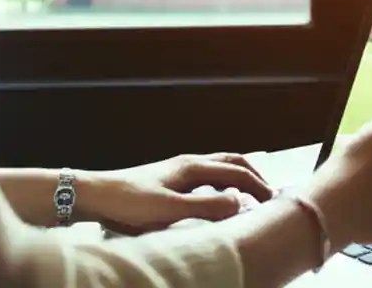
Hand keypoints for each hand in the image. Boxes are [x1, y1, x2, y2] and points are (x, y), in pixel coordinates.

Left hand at [75, 153, 273, 232]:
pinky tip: (217, 200)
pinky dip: (222, 185)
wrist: (96, 194)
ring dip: (239, 179)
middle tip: (269, 195)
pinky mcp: (170, 179)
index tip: (274, 203)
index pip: (238, 173)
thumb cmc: (130, 202)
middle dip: (254, 176)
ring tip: (250, 196)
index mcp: (193, 167)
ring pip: (219, 168)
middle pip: (232, 162)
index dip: (259, 187)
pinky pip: (206, 177)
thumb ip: (205, 208)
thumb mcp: (170, 210)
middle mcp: (189, 163)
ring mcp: (179, 170)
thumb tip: (238, 203)